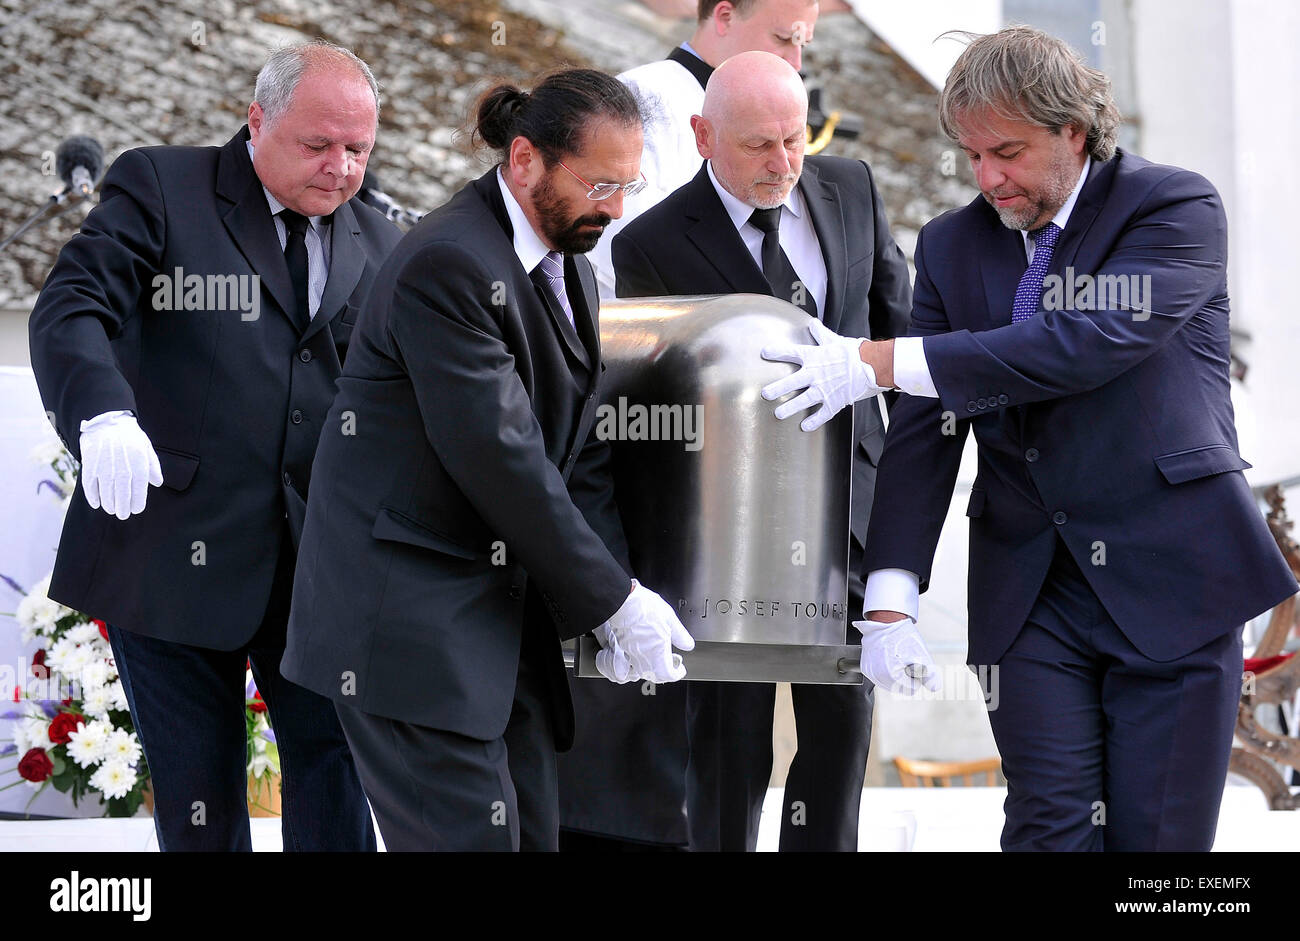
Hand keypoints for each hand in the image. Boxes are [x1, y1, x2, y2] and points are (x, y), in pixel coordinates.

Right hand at [78, 411, 162, 519]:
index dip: (137, 505)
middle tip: (123, 514)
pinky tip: (97, 503)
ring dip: (109, 505)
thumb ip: (153, 467)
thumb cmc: (129, 436)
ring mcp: (105, 469)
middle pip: (122, 498)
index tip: (135, 509)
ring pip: (106, 495)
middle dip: (123, 509)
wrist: (106, 421)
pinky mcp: (90, 467)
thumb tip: (157, 483)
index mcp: (139, 466)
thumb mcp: (146, 448)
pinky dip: (93, 498)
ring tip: (112, 509)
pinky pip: (91, 488)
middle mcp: (123, 470)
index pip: (139, 493)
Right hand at [593, 580, 694, 683]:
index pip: (668, 674)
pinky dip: (643, 660)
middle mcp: (643, 657)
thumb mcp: (670, 618)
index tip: (680, 669)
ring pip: (643, 670)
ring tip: (660, 657)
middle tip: (671, 665)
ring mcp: (631, 653)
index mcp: (657, 652)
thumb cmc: (644, 608)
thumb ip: (680, 635)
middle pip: (655, 676)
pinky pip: (634, 661)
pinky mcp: (623, 647)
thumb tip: (688, 645)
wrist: (622, 602)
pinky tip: (646, 649)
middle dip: (665, 673)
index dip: (677, 674)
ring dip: (653, 668)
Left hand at [760, 319, 882, 431]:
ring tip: (778, 414)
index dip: (777, 352)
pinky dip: (813, 421)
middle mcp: (816, 374)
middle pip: (791, 383)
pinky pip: (822, 414)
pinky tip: (804, 426)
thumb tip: (812, 323)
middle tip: (765, 394)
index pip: (792, 353)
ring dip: (790, 408)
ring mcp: (824, 389)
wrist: (872, 365)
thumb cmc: (854, 352)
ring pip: (803, 401)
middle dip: (777, 389)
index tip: (764, 353)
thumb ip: (820, 333)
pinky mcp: (835, 401)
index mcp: (815, 357)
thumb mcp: (834, 339)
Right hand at [854, 615, 940, 695]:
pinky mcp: (864, 667)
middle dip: (904, 676)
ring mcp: (869, 672)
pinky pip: (879, 676)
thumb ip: (930, 676)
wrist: (885, 621)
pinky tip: (888, 658)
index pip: (911, 689)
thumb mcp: (922, 656)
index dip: (916, 677)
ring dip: (894, 673)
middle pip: (898, 687)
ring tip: (895, 657)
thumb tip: (934, 688)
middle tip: (904, 659)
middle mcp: (877, 676)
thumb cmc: (902, 636)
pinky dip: (885, 669)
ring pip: (888, 683)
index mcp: (891, 677)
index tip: (913, 663)